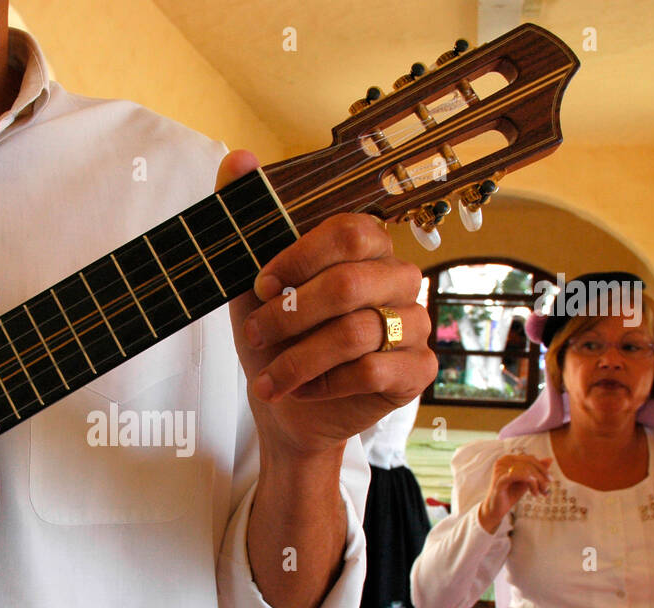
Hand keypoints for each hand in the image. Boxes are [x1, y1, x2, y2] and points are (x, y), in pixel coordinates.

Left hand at [216, 151, 435, 460]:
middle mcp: (399, 279)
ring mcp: (414, 324)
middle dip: (291, 315)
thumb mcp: (248, 282)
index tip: (262, 286)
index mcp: (368, 248)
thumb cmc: (277, 339)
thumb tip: (236, 155)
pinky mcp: (417, 370)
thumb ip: (244, 215)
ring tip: (270, 377)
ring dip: (299, 359)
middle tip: (257, 335)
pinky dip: (326, 384)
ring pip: (357, 333)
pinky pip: (373, 371)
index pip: (350, 231)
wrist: (286, 406)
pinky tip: (304, 391)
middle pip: (350, 284)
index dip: (301, 257)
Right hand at [478, 454, 551, 532]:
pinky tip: (534, 492)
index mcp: (508, 459)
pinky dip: (530, 483)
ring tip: (539, 493)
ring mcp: (500, 470)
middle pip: (529, 463)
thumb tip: (550, 459)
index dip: (542, 469)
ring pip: (526, 469)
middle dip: (541, 476)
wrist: (497, 509)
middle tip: (546, 489)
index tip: (549, 482)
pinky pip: (518, 475)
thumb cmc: (511, 493)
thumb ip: (537, 470)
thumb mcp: (527, 480)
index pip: (530, 459)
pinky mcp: (499, 480)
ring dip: (537, 482)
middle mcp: (502, 461)